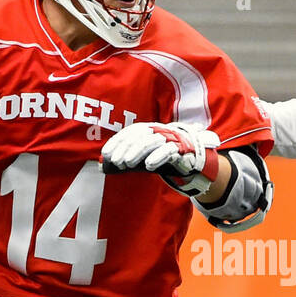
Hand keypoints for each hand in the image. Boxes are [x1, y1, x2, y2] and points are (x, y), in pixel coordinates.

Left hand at [102, 121, 220, 196]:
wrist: (192, 158)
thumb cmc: (163, 156)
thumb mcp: (143, 157)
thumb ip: (125, 159)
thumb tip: (102, 167)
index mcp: (149, 129)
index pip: (130, 132)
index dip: (117, 142)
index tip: (106, 154)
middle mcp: (158, 130)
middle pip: (138, 136)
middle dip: (125, 148)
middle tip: (115, 161)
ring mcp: (170, 138)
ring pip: (151, 142)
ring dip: (137, 152)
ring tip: (127, 163)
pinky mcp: (181, 148)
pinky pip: (168, 151)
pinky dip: (157, 157)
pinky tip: (148, 165)